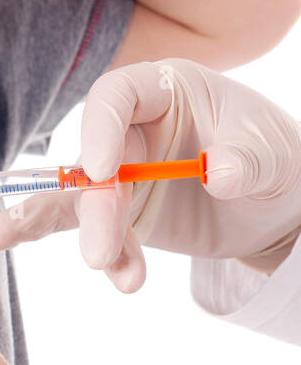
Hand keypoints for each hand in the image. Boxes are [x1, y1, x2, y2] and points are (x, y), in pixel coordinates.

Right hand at [0, 58, 300, 291]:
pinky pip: (101, 231)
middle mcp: (135, 127)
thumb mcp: (272, 152)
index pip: (117, 95)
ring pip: (90, 199)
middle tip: (99, 249)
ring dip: (94, 234)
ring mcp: (126, 172)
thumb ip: (246, 158)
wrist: (273, 205)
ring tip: (108, 266)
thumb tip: (217, 174)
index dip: (100, 127)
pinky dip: (105, 254)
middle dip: (96, 204)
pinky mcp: (125, 213)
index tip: (101, 170)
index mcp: (166, 89)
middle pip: (97, 157)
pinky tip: (121, 274)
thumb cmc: (271, 156)